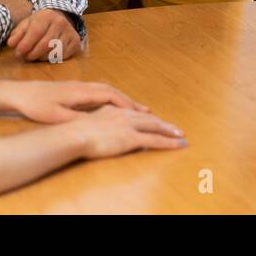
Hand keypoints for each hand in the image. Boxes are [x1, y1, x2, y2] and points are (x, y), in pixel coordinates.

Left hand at [5, 79, 146, 123]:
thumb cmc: (35, 104)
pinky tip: (112, 105)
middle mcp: (83, 86)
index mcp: (80, 92)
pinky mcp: (73, 89)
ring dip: (121, 98)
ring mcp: (78, 86)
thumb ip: (76, 119)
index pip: (110, 95)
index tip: (139, 114)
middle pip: (112, 90)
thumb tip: (96, 124)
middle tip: (146, 110)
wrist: (18, 92)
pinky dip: (111, 97)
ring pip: (106, 89)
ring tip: (134, 108)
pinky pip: (99, 91)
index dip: (126, 104)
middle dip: (130, 100)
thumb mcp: (55, 116)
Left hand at [8, 8, 81, 61]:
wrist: (60, 17)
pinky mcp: (75, 41)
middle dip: (32, 54)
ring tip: (35, 55)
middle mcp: (61, 23)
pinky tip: (47, 54)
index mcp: (47, 16)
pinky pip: (63, 56)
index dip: (25, 45)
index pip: (36, 32)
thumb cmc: (40, 23)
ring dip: (41, 57)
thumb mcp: (27, 24)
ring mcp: (70, 32)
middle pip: (45, 44)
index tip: (18, 53)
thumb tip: (11, 43)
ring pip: (54, 52)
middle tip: (25, 57)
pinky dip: (52, 58)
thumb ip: (17, 34)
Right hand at [69, 105, 187, 157]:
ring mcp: (129, 126)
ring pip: (155, 127)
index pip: (135, 114)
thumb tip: (101, 127)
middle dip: (163, 124)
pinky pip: (155, 140)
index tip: (155, 120)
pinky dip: (169, 143)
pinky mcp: (131, 138)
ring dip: (170, 132)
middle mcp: (124, 115)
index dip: (147, 118)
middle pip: (149, 119)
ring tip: (180, 135)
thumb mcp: (88, 122)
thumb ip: (98, 122)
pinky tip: (178, 145)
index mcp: (114, 111)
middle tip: (175, 128)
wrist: (74, 134)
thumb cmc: (74, 132)